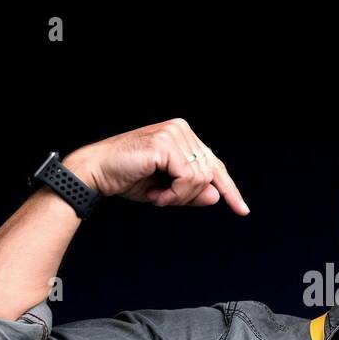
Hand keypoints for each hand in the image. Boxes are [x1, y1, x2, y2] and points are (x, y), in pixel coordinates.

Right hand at [62, 119, 248, 214]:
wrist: (95, 173)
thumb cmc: (126, 179)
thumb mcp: (166, 190)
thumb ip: (191, 192)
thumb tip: (217, 196)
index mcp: (182, 135)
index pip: (214, 164)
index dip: (229, 189)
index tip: (242, 210)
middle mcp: (181, 129)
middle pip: (209, 173)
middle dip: (189, 196)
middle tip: (163, 201)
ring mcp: (174, 133)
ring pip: (200, 178)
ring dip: (179, 197)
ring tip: (157, 197)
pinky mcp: (165, 143)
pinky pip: (188, 179)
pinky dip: (174, 195)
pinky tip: (156, 196)